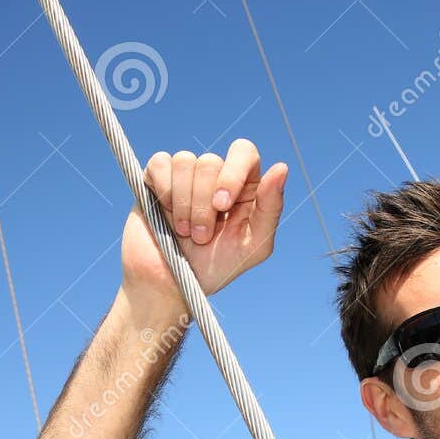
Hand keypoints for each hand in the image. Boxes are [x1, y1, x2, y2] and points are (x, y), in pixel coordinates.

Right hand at [121, 138, 286, 312]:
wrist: (170, 286)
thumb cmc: (216, 268)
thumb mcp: (253, 246)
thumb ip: (271, 208)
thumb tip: (282, 167)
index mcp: (243, 186)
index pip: (243, 152)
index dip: (233, 172)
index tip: (223, 205)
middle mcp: (215, 176)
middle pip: (211, 161)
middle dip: (204, 204)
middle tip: (201, 237)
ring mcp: (185, 175)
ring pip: (184, 161)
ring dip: (183, 203)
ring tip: (183, 232)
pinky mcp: (156, 178)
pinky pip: (160, 163)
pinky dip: (164, 190)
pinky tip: (164, 213)